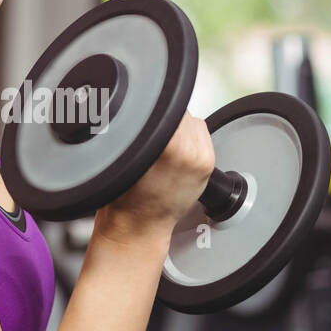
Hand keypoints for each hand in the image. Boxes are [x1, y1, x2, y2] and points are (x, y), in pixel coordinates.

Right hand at [97, 110, 216, 242]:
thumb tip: (145, 104)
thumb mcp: (122, 154)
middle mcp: (187, 151)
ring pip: (190, 119)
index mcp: (164, 147)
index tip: (143, 116)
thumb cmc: (123, 197)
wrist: (138, 226)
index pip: (163, 105)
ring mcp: (200, 158)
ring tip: (163, 147)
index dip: (151, 108)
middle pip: (178, 110)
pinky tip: (175, 151)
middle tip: (151, 136)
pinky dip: (189, 136)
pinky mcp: (208, 163)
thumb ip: (136, 126)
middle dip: (164, 118)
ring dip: (178, 127)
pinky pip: (200, 132)